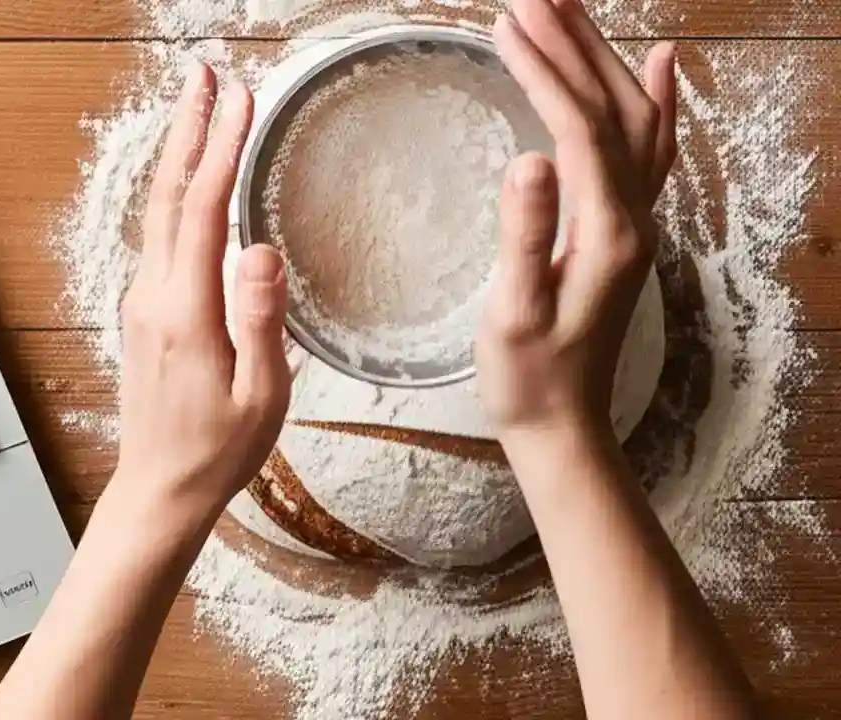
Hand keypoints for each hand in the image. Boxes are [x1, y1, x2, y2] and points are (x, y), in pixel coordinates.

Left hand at [116, 64, 291, 514]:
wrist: (159, 490)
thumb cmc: (217, 451)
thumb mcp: (259, 395)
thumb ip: (260, 320)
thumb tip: (261, 249)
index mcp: (185, 312)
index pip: (202, 211)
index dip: (222, 149)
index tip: (240, 98)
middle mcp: (153, 298)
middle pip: (167, 196)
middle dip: (189, 130)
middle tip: (206, 76)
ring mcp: (142, 304)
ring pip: (156, 213)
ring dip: (179, 156)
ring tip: (200, 110)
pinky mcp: (144, 314)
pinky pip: (157, 238)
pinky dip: (174, 195)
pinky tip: (190, 183)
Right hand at [475, 0, 677, 439]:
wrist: (562, 424)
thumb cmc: (528, 377)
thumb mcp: (514, 313)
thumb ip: (525, 237)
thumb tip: (529, 158)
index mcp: (606, 233)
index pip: (581, 128)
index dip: (545, 73)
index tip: (506, 26)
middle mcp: (634, 218)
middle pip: (616, 109)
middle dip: (574, 45)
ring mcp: (636, 223)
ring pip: (636, 120)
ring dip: (604, 59)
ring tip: (569, 10)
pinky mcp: (624, 231)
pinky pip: (650, 149)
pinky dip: (652, 97)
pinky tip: (657, 63)